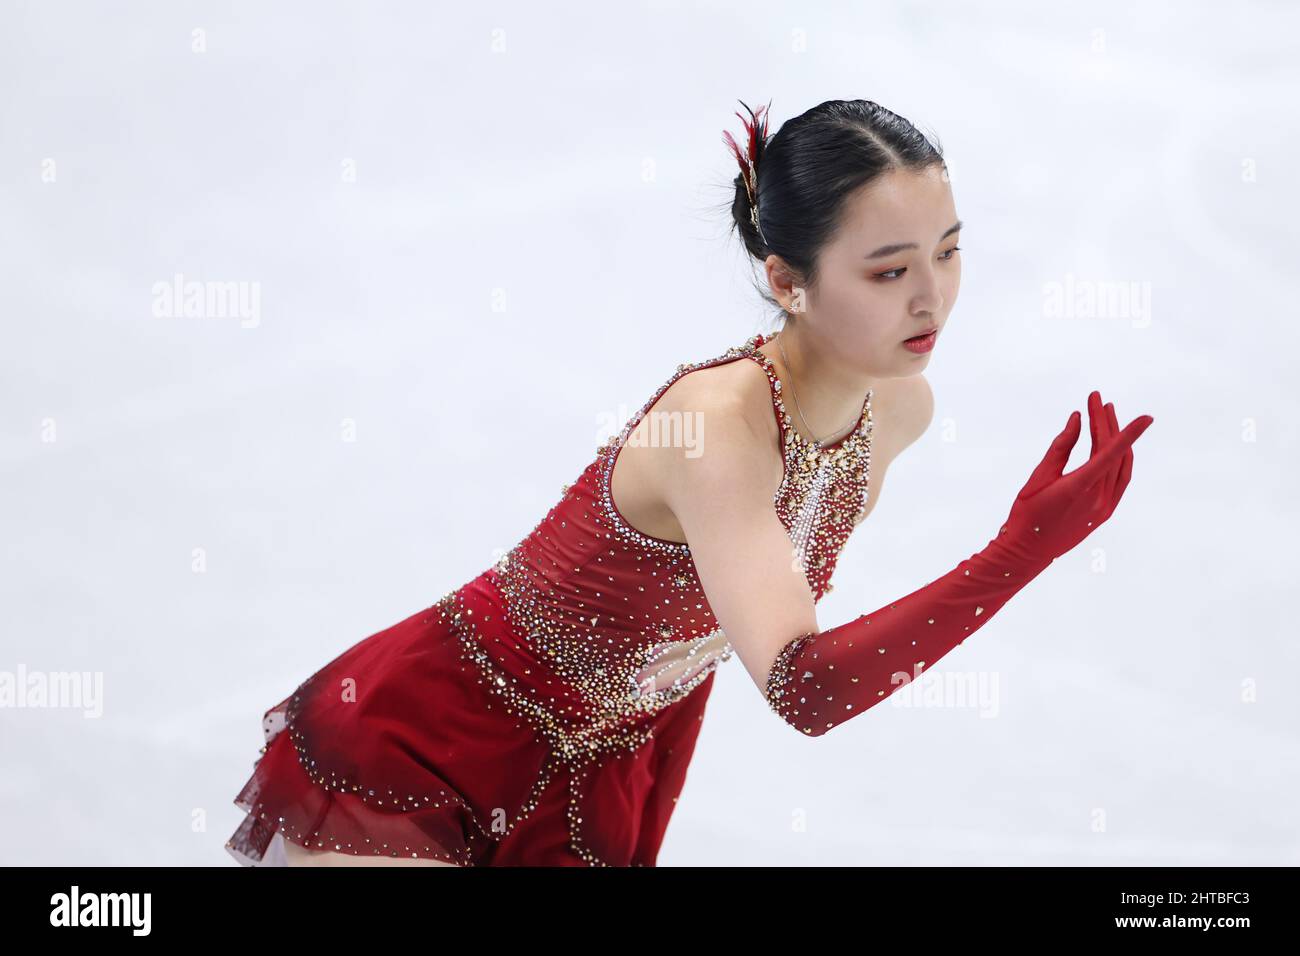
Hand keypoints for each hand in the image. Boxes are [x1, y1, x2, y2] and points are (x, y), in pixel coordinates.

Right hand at [1000, 391, 1152, 562]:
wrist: (1028, 552)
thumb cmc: (1026, 514)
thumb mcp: (1038, 477)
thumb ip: (1061, 447)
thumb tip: (1077, 419)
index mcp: (1079, 488)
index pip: (1110, 454)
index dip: (1130, 433)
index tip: (1147, 417)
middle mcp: (1099, 499)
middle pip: (1112, 454)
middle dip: (1106, 423)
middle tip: (1097, 400)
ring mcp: (1105, 507)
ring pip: (1119, 465)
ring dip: (1115, 439)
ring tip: (1105, 415)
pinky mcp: (1105, 512)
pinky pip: (1120, 479)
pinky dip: (1118, 458)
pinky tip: (1111, 444)